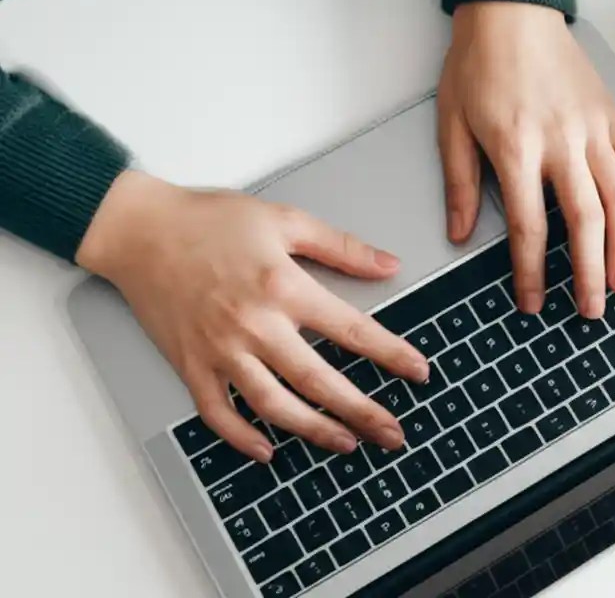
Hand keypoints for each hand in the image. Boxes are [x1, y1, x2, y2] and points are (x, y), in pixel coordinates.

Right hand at [77, 171, 429, 461]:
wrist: (139, 230)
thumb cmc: (208, 220)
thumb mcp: (285, 220)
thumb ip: (341, 246)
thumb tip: (389, 265)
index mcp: (283, 287)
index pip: (352, 330)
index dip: (391, 354)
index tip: (419, 372)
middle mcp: (254, 325)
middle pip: (319, 380)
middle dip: (363, 411)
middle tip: (394, 432)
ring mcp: (220, 350)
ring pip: (274, 405)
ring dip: (314, 431)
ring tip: (347, 444)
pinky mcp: (190, 365)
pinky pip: (218, 413)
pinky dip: (243, 437)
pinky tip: (269, 450)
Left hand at [438, 1, 614, 318]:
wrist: (510, 10)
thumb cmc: (478, 64)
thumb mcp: (451, 124)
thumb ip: (460, 183)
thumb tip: (459, 235)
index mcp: (516, 148)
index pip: (528, 225)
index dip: (531, 272)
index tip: (534, 303)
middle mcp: (561, 143)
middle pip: (584, 220)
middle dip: (590, 272)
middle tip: (592, 309)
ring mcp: (594, 129)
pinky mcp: (613, 115)